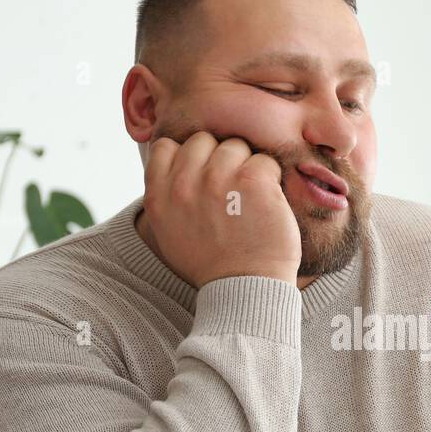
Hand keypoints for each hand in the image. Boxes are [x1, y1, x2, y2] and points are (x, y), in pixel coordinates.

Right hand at [140, 130, 301, 286]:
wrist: (245, 291)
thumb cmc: (213, 265)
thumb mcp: (171, 232)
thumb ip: (169, 195)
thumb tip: (178, 164)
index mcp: (159, 195)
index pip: (166, 147)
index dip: (188, 157)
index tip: (203, 177)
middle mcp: (184, 184)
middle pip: (203, 140)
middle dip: (219, 159)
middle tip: (232, 192)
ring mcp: (218, 180)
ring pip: (236, 146)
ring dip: (247, 168)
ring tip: (250, 202)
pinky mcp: (253, 181)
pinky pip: (265, 161)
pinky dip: (271, 179)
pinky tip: (267, 205)